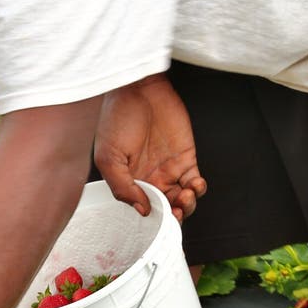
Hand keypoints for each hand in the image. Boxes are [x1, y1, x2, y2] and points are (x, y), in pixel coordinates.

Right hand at [94, 73, 206, 221]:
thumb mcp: (108, 158)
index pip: (143, 209)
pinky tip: (194, 185)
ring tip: (184, 197)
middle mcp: (149, 179)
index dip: (153, 218)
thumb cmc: (116, 118)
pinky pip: (196, 182)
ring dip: (187, 206)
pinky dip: (199, 189)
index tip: (157, 216)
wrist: (137, 89)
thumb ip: (122, 187)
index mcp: (129, 182)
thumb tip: (141, 209)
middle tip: (175, 212)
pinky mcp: (185, 158)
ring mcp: (168, 170)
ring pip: (183, 200)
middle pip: (166, 209)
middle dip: (173, 216)